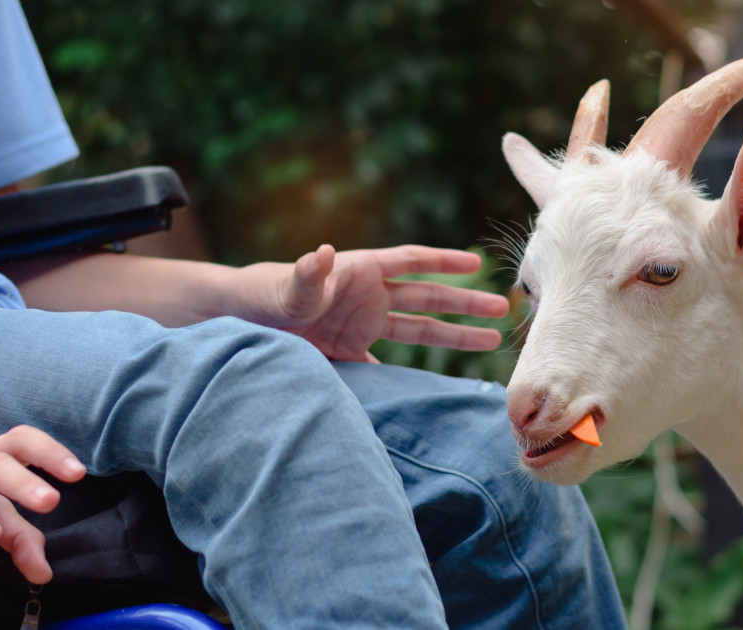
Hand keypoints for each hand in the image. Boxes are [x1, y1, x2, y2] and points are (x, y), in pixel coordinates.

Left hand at [241, 244, 509, 361]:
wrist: (240, 322)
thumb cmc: (265, 296)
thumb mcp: (289, 288)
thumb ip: (308, 273)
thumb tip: (325, 251)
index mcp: (361, 272)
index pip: (412, 262)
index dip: (445, 260)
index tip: (478, 262)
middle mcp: (369, 296)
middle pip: (427, 298)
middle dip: (465, 302)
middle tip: (502, 307)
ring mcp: (362, 324)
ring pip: (418, 329)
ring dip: (454, 335)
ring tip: (489, 340)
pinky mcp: (350, 350)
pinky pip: (388, 361)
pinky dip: (410, 373)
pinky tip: (436, 384)